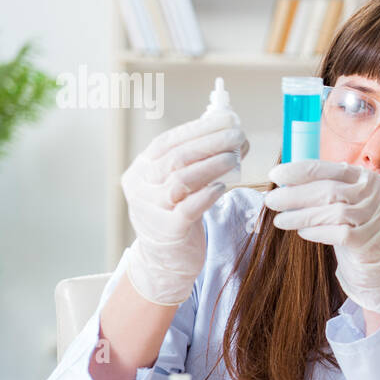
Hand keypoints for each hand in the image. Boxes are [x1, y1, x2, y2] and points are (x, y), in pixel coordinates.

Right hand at [121, 108, 247, 305]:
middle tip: (238, 136)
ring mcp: (151, 209)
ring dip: (212, 166)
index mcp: (141, 169)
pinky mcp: (168, 231)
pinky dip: (207, 194)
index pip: (168, 141)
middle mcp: (141, 187)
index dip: (199, 129)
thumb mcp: (179, 183)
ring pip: (181, 180)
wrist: (165, 260)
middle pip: (176, 158)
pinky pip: (188, 208)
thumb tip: (232, 131)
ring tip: (235, 158)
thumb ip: (198, 159)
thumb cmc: (177, 214)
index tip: (227, 119)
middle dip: (210, 143)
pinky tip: (223, 186)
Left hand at [264, 160, 379, 311]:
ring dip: (301, 216)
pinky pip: (339, 233)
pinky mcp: (370, 240)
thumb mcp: (345, 201)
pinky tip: (302, 233)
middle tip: (271, 200)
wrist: (379, 261)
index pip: (329, 169)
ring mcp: (375, 217)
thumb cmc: (354, 226)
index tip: (275, 175)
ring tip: (280, 220)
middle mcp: (375, 194)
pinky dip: (317, 232)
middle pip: (329, 190)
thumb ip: (324, 188)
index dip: (300, 171)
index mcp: (367, 177)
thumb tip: (285, 182)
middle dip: (295, 195)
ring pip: (333, 212)